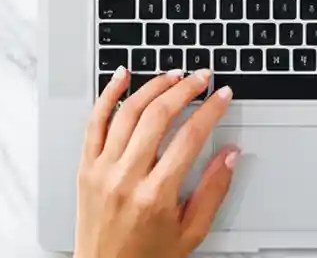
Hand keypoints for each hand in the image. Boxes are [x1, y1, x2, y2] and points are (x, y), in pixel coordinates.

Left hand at [75, 68, 237, 257]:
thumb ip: (213, 190)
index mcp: (155, 196)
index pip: (189, 138)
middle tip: (201, 78)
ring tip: (173, 76)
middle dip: (184, 90)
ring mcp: (102, 170)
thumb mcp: (190, 231)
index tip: (222, 96)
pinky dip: (108, 95)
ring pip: (127, 113)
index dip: (210, 111)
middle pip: (158, 117)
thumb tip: (230, 154)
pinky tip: (122, 76)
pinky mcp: (86, 167)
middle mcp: (125, 178)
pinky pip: (94, 122)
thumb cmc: (147, 256)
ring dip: (153, 87)